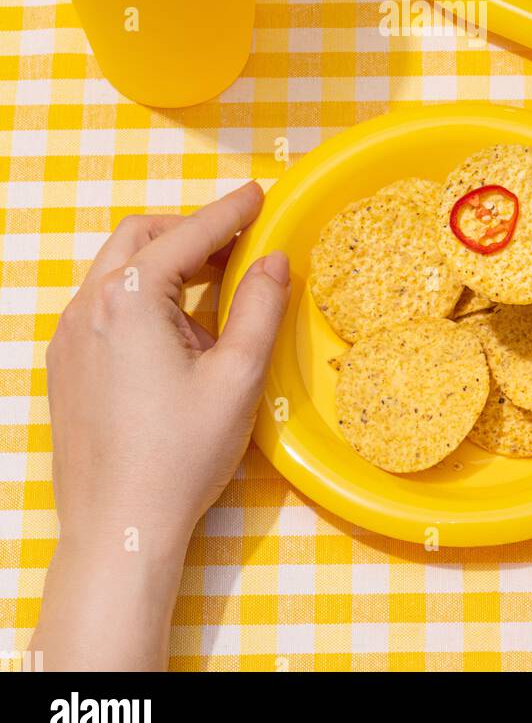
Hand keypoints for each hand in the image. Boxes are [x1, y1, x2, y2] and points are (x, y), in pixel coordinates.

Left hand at [32, 182, 288, 669]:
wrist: (118, 528)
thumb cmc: (179, 457)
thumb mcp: (238, 377)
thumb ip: (261, 307)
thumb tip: (275, 261)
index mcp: (129, 301)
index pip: (188, 235)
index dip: (230, 212)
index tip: (260, 194)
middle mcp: (87, 307)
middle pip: (141, 238)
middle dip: (191, 230)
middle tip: (238, 243)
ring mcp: (68, 337)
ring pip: (116, 270)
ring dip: (164, 263)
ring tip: (213, 288)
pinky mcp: (64, 365)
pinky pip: (102, 304)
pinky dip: (140, 294)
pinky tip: (175, 330)